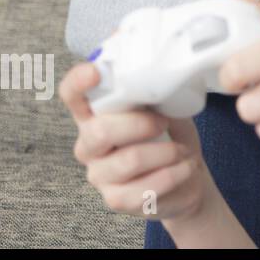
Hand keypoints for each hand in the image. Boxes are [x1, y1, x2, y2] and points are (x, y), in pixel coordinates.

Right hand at [59, 63, 215, 222]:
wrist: (186, 176)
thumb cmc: (170, 135)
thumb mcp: (167, 105)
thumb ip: (155, 87)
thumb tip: (157, 60)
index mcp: (96, 114)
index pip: (72, 95)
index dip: (78, 82)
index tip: (97, 72)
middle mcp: (89, 144)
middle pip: (100, 131)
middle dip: (141, 123)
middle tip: (164, 122)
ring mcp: (99, 174)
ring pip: (130, 160)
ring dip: (167, 152)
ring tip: (183, 150)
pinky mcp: (116, 199)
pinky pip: (145, 188)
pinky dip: (174, 174)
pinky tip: (184, 168)